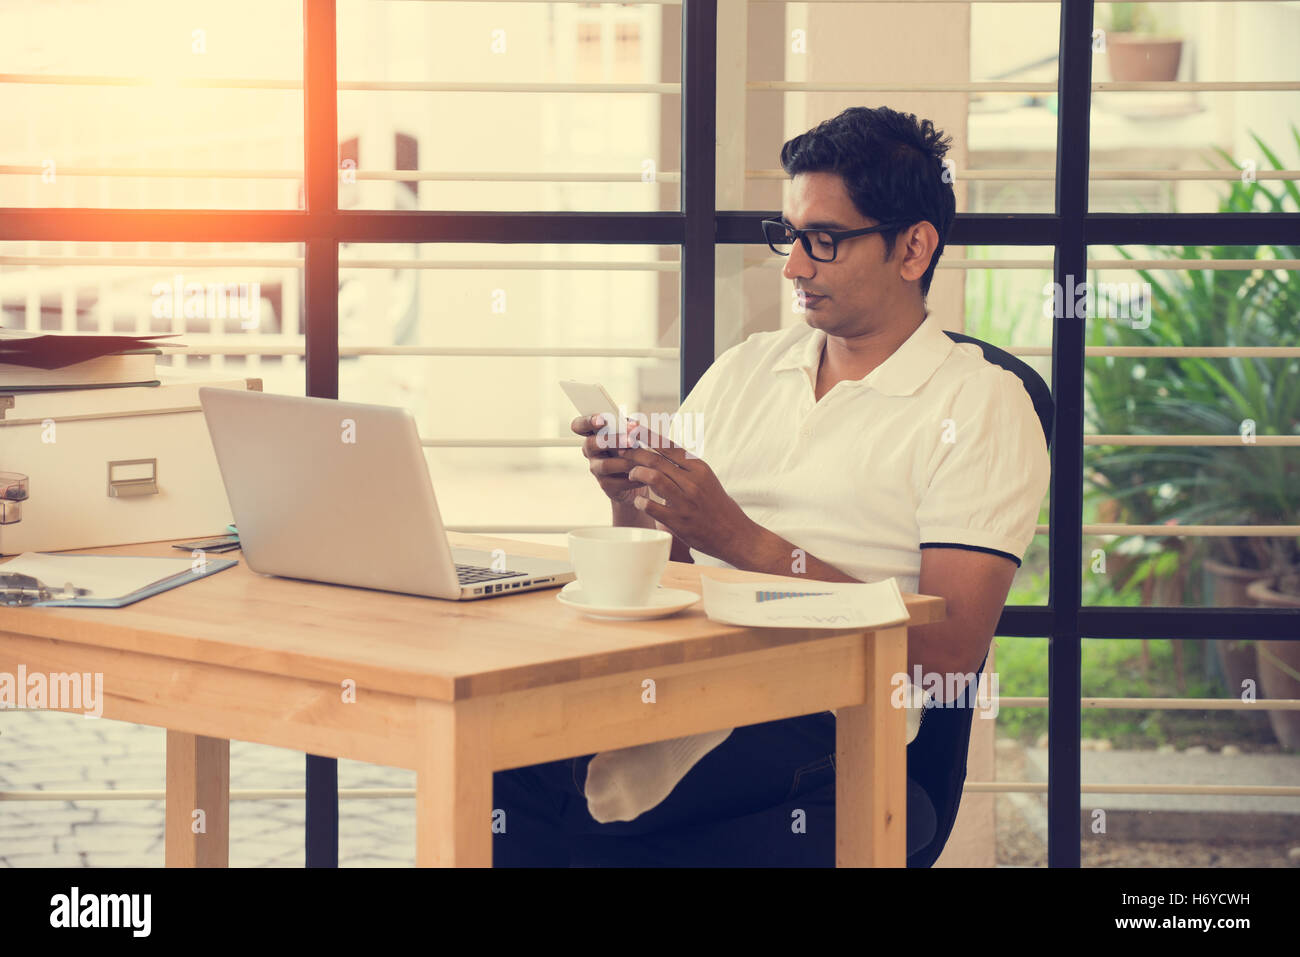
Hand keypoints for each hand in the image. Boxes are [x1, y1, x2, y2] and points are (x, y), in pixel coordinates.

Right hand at [571, 413, 642, 507]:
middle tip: (631, 440)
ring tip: (642, 460)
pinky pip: (617, 482)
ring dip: (624, 461)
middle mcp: (590, 451)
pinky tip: (643, 475)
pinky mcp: (605, 485)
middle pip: (592, 443)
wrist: (638, 476)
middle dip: (613, 440)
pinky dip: (632, 477)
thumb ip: (628, 428)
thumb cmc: (631, 449)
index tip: (601, 420)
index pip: (579, 425)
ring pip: (605, 465)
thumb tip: (633, 425)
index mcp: (593, 434)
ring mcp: (595, 468)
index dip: (587, 422)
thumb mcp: (630, 435)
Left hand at [618, 420, 759, 565]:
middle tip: (622, 452)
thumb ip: (685, 466)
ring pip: (653, 477)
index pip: (668, 446)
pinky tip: (639, 500)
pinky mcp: (678, 521)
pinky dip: (640, 501)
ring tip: (631, 475)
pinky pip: (650, 506)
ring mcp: (685, 501)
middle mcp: (692, 481)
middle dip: (634, 453)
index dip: (646, 436)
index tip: (631, 429)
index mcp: (699, 467)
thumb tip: (662, 450)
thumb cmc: (716, 505)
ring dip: (636, 474)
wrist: (734, 534)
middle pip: (656, 460)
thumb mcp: (706, 478)